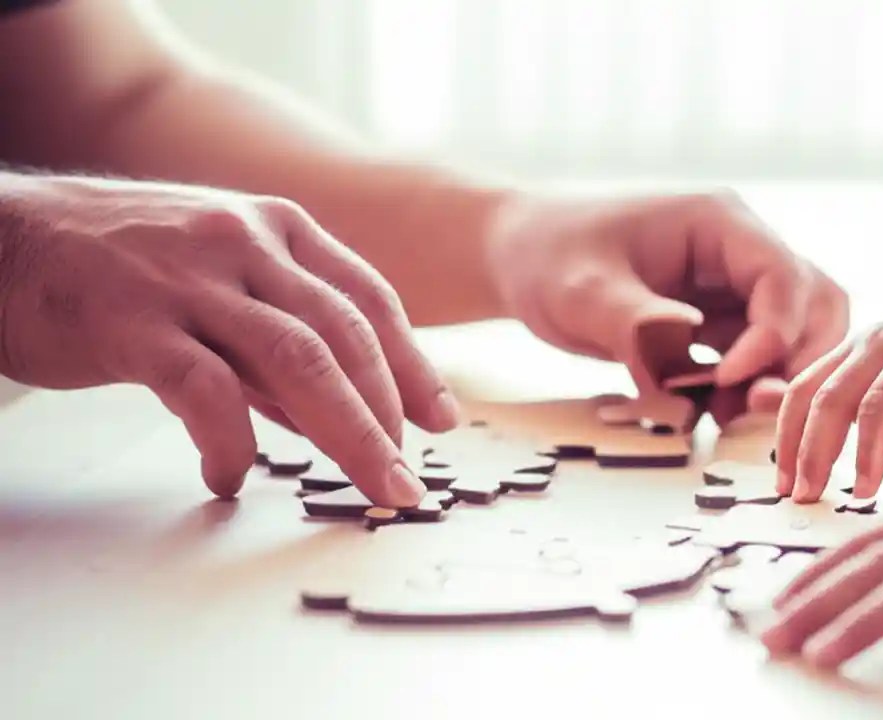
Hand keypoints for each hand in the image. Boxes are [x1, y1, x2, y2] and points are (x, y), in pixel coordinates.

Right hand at [0, 175, 456, 503]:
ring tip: (372, 485)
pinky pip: (205, 391)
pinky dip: (231, 442)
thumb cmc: (119, 268)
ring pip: (297, 360)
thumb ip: (276, 340)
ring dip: (348, 432)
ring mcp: (191, 278)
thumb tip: (335, 413)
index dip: (414, 366)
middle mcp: (246, 243)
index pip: (370, 300)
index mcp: (277, 228)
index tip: (441, 420)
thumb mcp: (218, 282)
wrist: (3, 239)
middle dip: (391, 415)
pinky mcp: (133, 320)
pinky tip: (231, 477)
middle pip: (346, 335)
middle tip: (409, 478)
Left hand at [486, 191, 847, 419]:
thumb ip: (634, 318)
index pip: (783, 276)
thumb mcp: (581, 288)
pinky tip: (703, 416)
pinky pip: (754, 361)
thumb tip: (688, 346)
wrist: (517, 255)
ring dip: (771, 382)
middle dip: (793, 361)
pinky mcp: (716, 322)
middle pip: (813, 306)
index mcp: (720, 222)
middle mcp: (739, 252)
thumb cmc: (546, 252)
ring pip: (794, 338)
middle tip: (747, 407)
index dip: (772, 334)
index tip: (726, 379)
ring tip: (719, 416)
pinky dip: (741, 392)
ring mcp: (731, 288)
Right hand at [775, 303, 882, 501]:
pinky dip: (793, 422)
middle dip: (813, 450)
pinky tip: (792, 460)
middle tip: (805, 499)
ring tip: (787, 486)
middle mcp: (882, 338)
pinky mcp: (848, 351)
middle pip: (831, 395)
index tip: (864, 493)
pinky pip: (808, 383)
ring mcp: (860, 341)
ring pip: (807, 387)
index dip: (868, 451)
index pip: (882, 404)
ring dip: (791, 438)